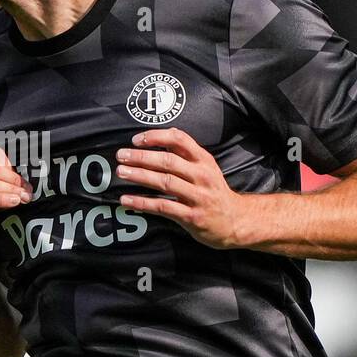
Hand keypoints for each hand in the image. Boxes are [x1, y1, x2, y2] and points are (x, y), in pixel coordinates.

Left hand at [116, 129, 240, 248]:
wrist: (236, 221)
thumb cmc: (213, 191)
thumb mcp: (206, 168)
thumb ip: (186, 154)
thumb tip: (162, 136)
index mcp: (204, 160)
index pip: (180, 140)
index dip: (156, 137)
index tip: (136, 140)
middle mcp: (202, 176)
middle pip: (168, 161)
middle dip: (141, 157)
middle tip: (121, 155)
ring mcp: (198, 197)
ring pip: (164, 182)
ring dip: (140, 176)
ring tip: (121, 172)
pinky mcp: (192, 216)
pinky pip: (163, 207)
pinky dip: (142, 203)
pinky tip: (126, 200)